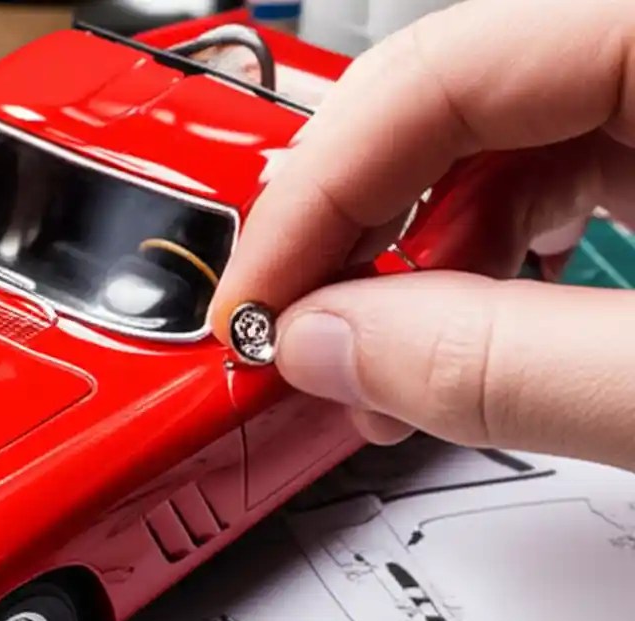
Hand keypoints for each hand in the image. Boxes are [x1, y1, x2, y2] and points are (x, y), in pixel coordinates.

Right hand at [209, 0, 634, 469]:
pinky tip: (456, 333)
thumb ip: (500, 366)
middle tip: (284, 327)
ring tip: (374, 362)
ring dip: (407, 257)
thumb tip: (329, 348)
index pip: (433, 76)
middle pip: (439, 96)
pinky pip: (548, 169)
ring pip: (485, 138)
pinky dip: (479, 256)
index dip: (311, 197)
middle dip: (344, 226)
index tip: (249, 304)